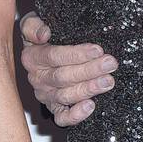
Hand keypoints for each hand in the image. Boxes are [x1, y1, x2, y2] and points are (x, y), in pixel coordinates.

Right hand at [19, 11, 116, 126]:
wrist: (40, 50)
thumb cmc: (42, 35)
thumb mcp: (33, 23)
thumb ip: (34, 26)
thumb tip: (44, 34)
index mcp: (32, 58)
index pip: (54, 56)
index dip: (76, 54)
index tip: (98, 50)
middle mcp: (38, 78)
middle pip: (63, 77)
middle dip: (89, 70)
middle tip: (110, 63)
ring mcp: (46, 95)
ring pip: (65, 96)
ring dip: (88, 89)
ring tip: (108, 81)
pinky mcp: (54, 108)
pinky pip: (62, 117)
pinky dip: (75, 115)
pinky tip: (90, 106)